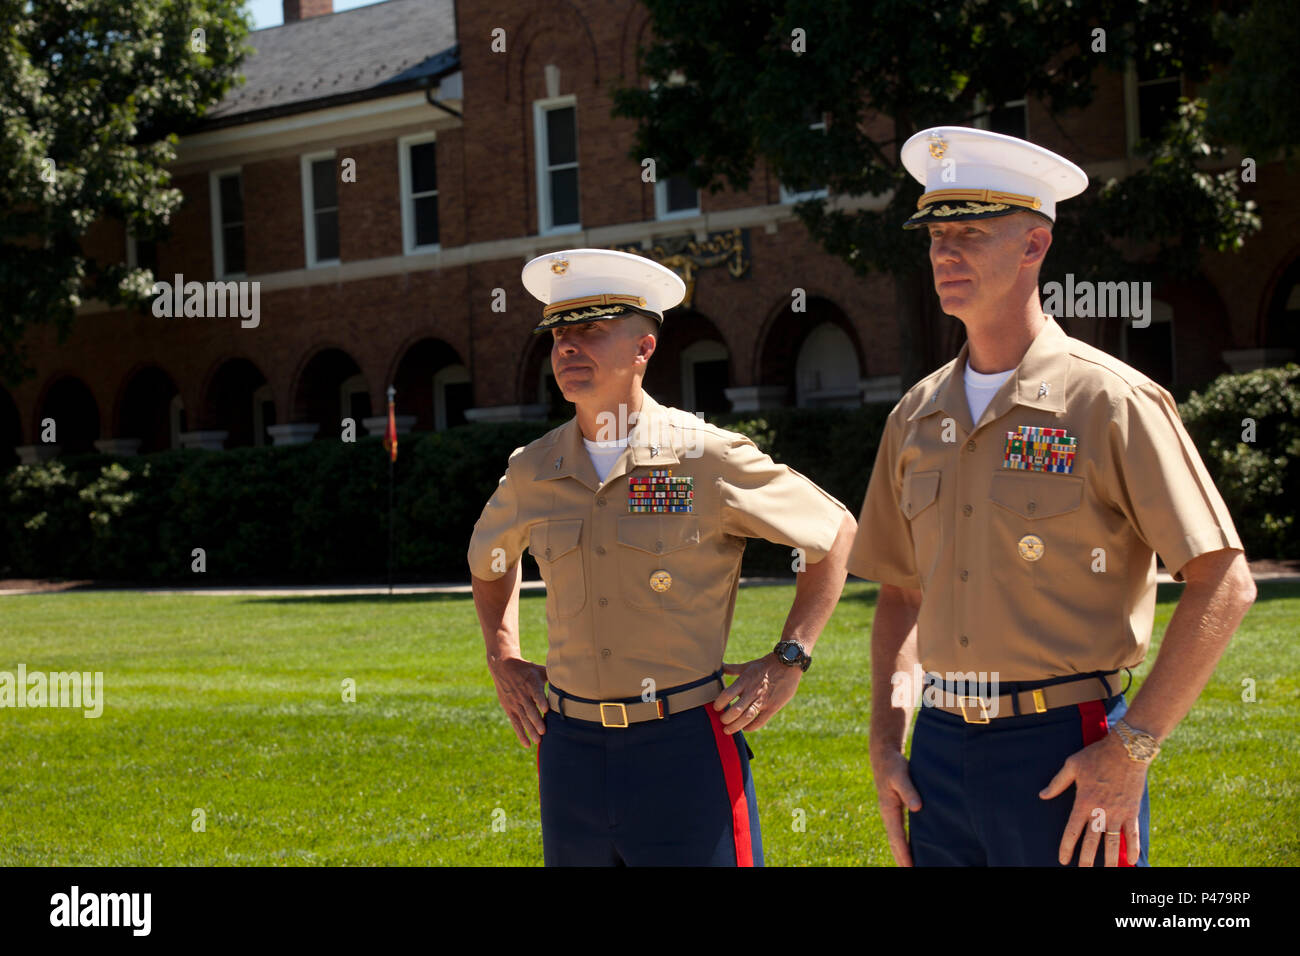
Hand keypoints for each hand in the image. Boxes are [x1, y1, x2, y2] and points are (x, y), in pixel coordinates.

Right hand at [488, 655, 548, 747]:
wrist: (503, 667)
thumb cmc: (526, 669)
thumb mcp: (538, 670)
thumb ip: (552, 676)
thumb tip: (570, 679)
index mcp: (531, 684)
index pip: (536, 694)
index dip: (541, 701)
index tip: (546, 709)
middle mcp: (522, 695)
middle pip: (530, 710)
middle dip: (536, 721)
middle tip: (544, 731)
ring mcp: (515, 703)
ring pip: (523, 719)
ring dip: (530, 730)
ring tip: (538, 740)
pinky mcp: (509, 709)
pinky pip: (515, 724)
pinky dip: (521, 734)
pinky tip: (527, 744)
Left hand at [711, 653, 800, 734]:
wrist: (788, 663)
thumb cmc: (766, 664)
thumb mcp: (748, 665)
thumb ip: (733, 669)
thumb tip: (720, 667)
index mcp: (744, 681)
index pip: (727, 695)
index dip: (719, 704)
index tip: (716, 708)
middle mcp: (752, 691)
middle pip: (735, 710)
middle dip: (725, 719)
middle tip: (722, 721)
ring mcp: (763, 700)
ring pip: (746, 717)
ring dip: (735, 726)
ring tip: (728, 730)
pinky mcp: (773, 706)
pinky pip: (761, 721)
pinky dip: (751, 727)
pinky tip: (745, 729)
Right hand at [872, 748, 921, 866]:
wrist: (884, 756)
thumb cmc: (894, 765)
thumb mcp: (902, 775)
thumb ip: (909, 790)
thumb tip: (917, 807)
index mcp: (889, 810)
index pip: (898, 837)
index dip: (904, 854)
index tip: (910, 868)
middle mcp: (888, 815)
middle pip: (895, 843)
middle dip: (902, 859)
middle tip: (911, 873)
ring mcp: (891, 814)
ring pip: (897, 839)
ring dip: (902, 854)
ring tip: (911, 867)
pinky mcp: (895, 811)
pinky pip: (899, 833)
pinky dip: (904, 844)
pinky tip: (911, 849)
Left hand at [1040, 732, 1147, 865]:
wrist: (1127, 750)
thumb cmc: (1096, 755)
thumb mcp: (1071, 765)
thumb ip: (1057, 783)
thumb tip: (1042, 795)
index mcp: (1083, 801)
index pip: (1072, 831)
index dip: (1067, 847)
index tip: (1063, 860)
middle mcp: (1101, 811)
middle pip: (1092, 842)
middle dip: (1087, 859)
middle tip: (1083, 870)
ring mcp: (1118, 812)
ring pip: (1113, 842)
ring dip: (1109, 859)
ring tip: (1107, 871)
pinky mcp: (1132, 811)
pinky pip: (1133, 834)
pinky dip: (1133, 848)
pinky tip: (1131, 861)